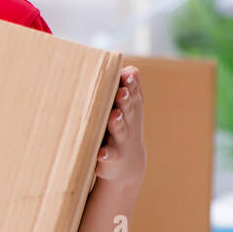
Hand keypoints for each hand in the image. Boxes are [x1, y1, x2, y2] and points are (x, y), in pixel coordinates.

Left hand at [95, 65, 145, 188]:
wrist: (128, 165)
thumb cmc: (122, 126)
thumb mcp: (127, 107)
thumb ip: (127, 88)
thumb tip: (128, 67)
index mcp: (130, 108)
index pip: (132, 93)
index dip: (130, 85)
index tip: (126, 75)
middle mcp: (127, 122)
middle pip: (128, 109)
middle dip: (125, 100)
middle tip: (121, 91)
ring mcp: (120, 140)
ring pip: (119, 130)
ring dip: (117, 122)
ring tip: (114, 115)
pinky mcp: (111, 157)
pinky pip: (108, 155)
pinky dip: (105, 154)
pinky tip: (100, 153)